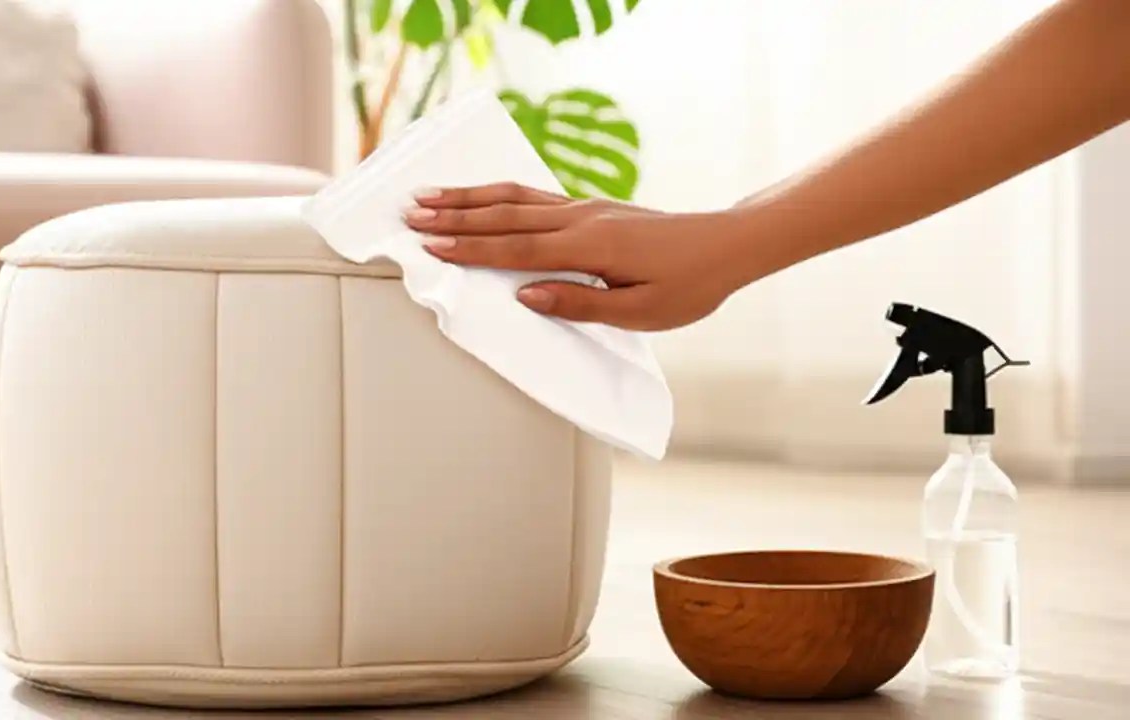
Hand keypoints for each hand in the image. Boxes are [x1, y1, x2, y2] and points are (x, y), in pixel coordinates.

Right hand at [403, 182, 766, 330]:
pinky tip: (481, 195)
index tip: (431, 247)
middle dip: (454, 217)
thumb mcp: (640, 311)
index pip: (516, 249)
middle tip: (410, 216)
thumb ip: (580, 303)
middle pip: (505, 215)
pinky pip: (534, 196)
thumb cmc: (690, 284)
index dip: (470, 249)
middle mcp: (582, 219)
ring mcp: (585, 208)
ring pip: (515, 197)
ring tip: (430, 197)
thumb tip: (527, 297)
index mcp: (590, 247)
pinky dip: (499, 194)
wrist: (726, 245)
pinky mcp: (590, 207)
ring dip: (469, 198)